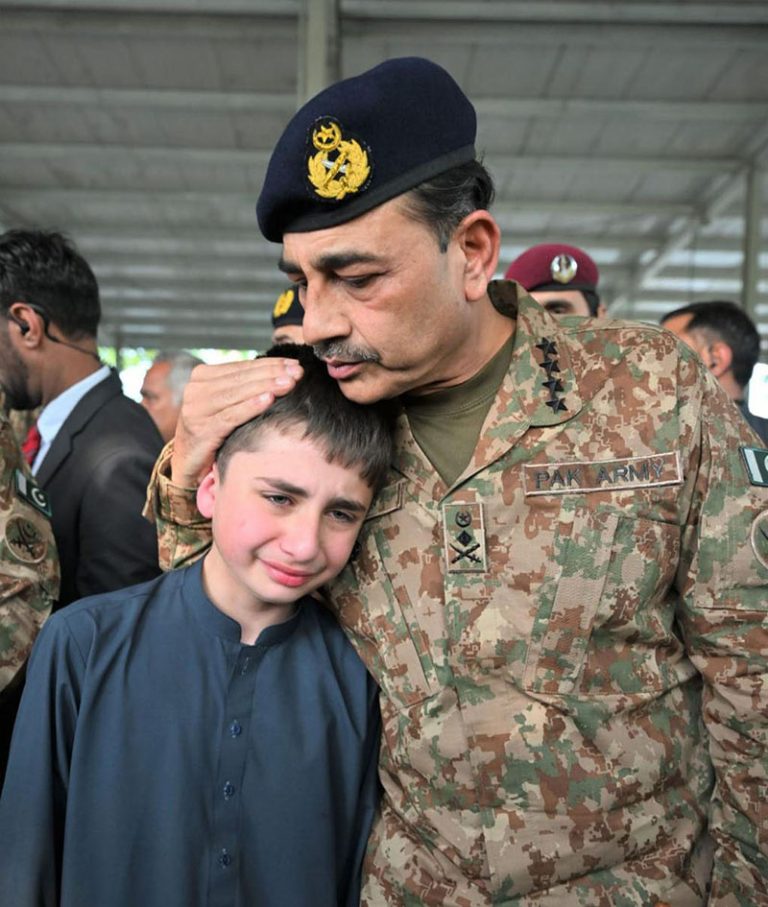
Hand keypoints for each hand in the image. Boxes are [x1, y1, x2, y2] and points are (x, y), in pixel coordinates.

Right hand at [170, 357, 302, 485]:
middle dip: (273, 373)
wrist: (188, 462)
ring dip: (266, 386)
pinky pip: (230, 416)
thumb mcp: (225, 404)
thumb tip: (281, 372)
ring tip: (289, 383)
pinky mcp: (201, 429)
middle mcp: (196, 389)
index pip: (242, 366)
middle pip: (242, 378)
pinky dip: (250, 406)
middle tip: (298, 372)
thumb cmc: (213, 430)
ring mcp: (196, 409)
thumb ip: (242, 387)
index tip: (295, 364)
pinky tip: (268, 400)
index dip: (270, 363)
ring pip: (237, 393)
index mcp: (203, 377)